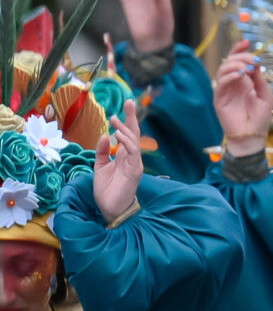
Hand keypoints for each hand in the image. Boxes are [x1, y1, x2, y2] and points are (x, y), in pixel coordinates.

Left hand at [91, 103, 142, 221]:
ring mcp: (135, 163)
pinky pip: (133, 152)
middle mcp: (132, 157)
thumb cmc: (106, 190)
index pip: (127, 135)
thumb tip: (104, 135)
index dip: (127, 121)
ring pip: (134, 141)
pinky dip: (127, 142)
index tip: (124, 107)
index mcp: (124, 156)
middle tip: (129, 102)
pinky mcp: (135, 170)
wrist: (110, 208)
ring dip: (125, 129)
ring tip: (114, 119)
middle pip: (135, 133)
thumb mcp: (100, 167)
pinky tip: (118, 135)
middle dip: (132, 118)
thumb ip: (102, 152)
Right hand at [212, 44, 272, 156]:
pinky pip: (220, 83)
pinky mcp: (219, 99)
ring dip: (235, 65)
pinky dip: (230, 76)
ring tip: (247, 68)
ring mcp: (224, 90)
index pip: (237, 61)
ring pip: (223, 70)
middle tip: (254, 60)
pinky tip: (240, 75)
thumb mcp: (265, 95)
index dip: (239, 50)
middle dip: (241, 57)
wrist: (253, 135)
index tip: (246, 42)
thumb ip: (260, 79)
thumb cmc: (260, 117)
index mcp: (243, 81)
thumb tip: (256, 63)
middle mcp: (232, 83)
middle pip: (230, 62)